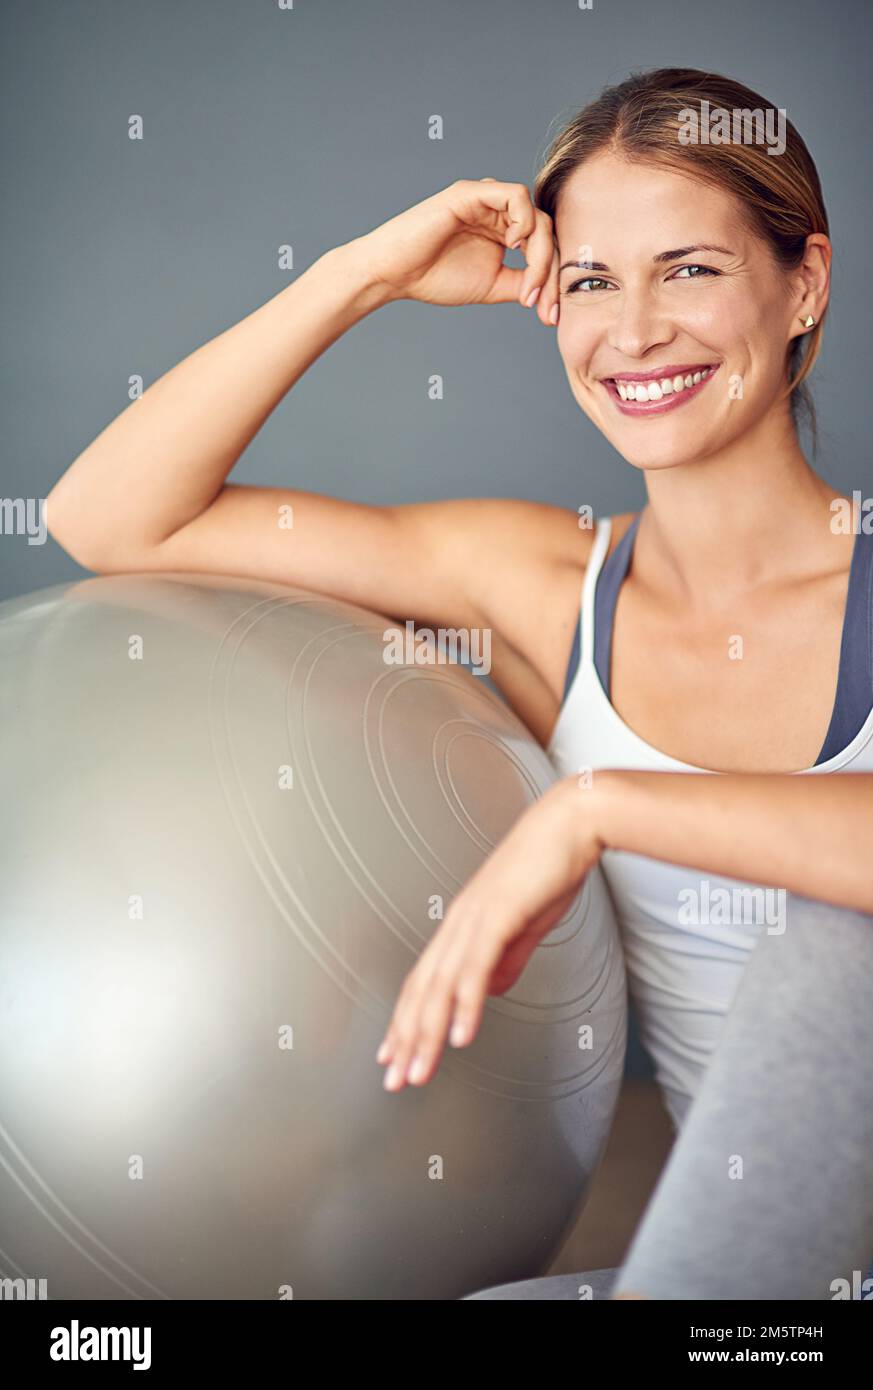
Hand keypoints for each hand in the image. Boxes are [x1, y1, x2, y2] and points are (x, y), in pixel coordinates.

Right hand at [347, 177, 559, 322]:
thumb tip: (552, 294)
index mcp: (504, 232)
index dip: (552, 282)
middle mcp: (499, 213)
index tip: (550, 317)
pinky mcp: (472, 193)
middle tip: (542, 308)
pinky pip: (515, 195)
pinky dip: (524, 221)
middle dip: (550, 274)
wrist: (394, 274)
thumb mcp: (491, 286)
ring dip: (540, 254)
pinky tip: (514, 247)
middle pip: (546, 233)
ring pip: (535, 216)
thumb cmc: (434, 278)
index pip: (544, 248)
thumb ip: (521, 283)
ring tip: (527, 286)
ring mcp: (486, 201)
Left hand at [375, 776, 603, 1090]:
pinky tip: (461, 1036)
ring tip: (419, 1070)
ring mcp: (475, 919)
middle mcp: (458, 923)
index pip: (424, 981)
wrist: (570, 825)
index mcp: (462, 925)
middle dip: (406, 1038)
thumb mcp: (526, 923)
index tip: (396, 1053)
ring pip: (441, 986)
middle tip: (395, 1078)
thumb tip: (490, 990)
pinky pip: (477, 969)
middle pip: (422, 990)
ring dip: (428, 1033)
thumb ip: (507, 958)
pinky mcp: (498, 915)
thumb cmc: (550, 867)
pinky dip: (466, 1005)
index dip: (407, 1020)